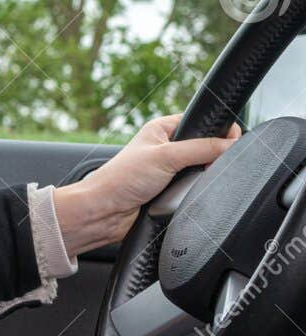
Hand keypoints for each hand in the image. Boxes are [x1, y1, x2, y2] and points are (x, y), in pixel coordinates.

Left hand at [53, 113, 240, 257]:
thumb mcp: (165, 156)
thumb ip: (201, 148)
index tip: (229, 144)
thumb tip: (232, 144)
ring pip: (204, 171)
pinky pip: (194, 189)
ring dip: (202, 178)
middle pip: (208, 148)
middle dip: (213, 158)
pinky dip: (195, 192)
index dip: (220, 131)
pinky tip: (188, 195)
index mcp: (163, 128)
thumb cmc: (121, 179)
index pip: (204, 122)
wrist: (104, 213)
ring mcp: (170, 169)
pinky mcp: (171, 190)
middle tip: (206, 168)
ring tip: (190, 184)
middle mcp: (167, 147)